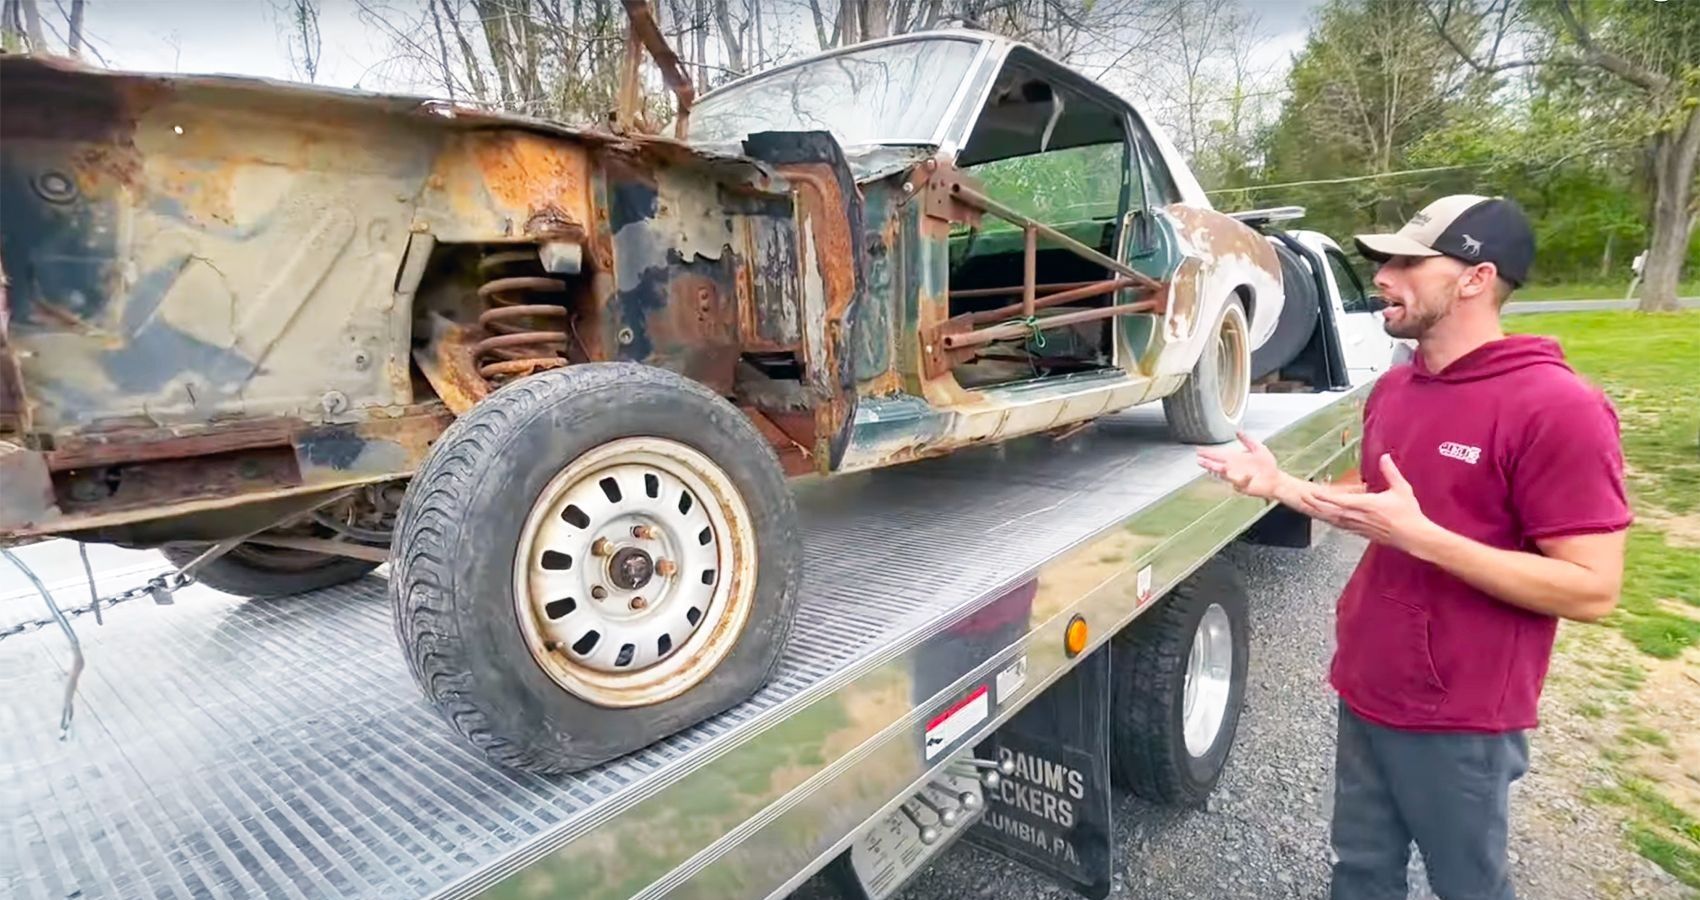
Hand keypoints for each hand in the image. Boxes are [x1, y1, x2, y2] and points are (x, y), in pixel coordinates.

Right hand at [1197, 431, 1283, 499]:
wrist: (1276, 479)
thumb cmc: (1268, 466)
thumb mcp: (1259, 448)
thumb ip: (1248, 440)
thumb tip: (1238, 432)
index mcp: (1235, 459)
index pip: (1219, 455)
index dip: (1209, 453)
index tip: (1199, 450)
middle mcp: (1233, 468)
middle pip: (1217, 464)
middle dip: (1208, 461)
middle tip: (1199, 458)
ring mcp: (1236, 477)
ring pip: (1222, 473)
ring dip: (1215, 469)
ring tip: (1208, 465)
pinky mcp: (1241, 486)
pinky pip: (1236, 481)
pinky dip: (1236, 477)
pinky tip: (1232, 471)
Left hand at [1310, 453, 1442, 554]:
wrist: (1414, 537)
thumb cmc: (1408, 513)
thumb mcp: (1401, 489)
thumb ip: (1390, 472)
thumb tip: (1385, 456)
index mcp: (1366, 505)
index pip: (1339, 500)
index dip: (1323, 497)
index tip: (1311, 491)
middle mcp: (1358, 517)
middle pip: (1331, 511)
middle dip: (1315, 504)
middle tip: (1301, 498)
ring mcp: (1359, 526)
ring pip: (1334, 520)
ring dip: (1320, 513)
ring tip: (1308, 507)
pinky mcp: (1362, 533)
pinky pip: (1342, 526)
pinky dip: (1331, 521)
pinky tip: (1326, 519)